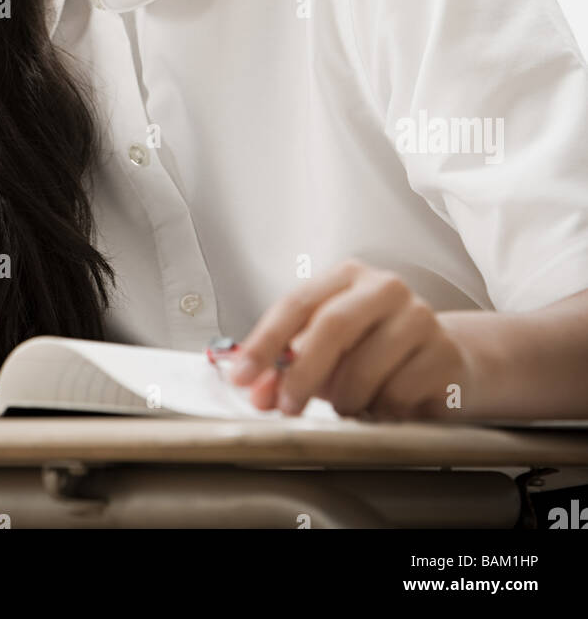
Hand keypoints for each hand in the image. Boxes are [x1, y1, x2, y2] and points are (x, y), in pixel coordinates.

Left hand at [229, 259, 478, 420]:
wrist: (449, 362)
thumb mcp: (328, 356)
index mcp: (348, 276)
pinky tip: (387, 406)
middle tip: (286, 406)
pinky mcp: (445, 354)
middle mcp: (385, 287)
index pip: (296, 303)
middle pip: (332, 327)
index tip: (242, 375)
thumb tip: (257, 391)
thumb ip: (288, 370)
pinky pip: (396, 396)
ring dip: (347, 402)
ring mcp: (419, 317)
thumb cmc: (377, 352)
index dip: (265, 342)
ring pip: (364, 370)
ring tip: (352, 405)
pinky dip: (381, 412)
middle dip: (301, 374)